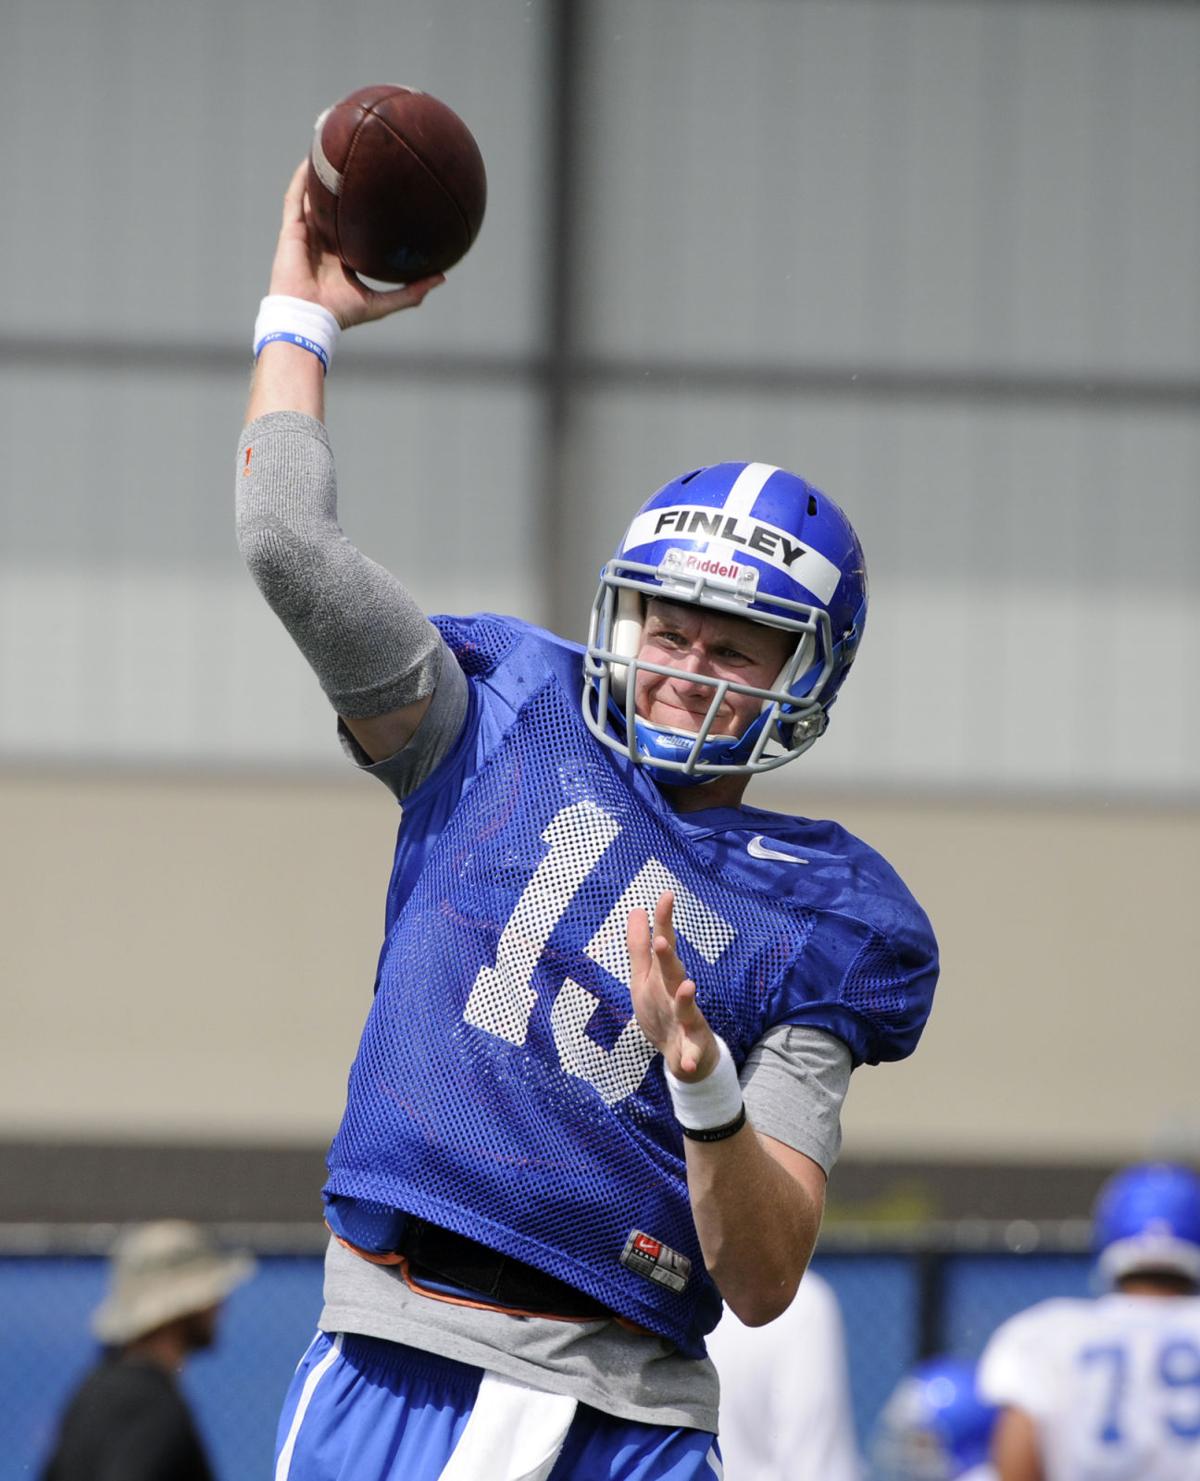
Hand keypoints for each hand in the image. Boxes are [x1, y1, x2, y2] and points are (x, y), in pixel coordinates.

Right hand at [266, 159, 443, 328]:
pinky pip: (295, 198)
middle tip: (360, 156)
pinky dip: (302, 178)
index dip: (366, 207)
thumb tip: (442, 277)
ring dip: (321, 171)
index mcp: (342, 255)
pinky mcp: (291, 230)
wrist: (310, 318)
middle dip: (343, 182)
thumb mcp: (383, 301)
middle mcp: (324, 241)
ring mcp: (306, 234)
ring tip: (332, 144)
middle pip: (335, 205)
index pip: (355, 226)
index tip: (383, 188)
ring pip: (313, 195)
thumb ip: (411, 291)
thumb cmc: (342, 314)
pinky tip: (312, 157)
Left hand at [627, 891, 719, 1081]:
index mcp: (664, 978)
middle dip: (668, 958)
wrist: (687, 1058)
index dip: (663, 921)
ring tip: (687, 987)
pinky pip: (689, 1055)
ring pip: (687, 1009)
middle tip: (661, 940)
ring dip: (686, 999)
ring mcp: (687, 1022)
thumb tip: (637, 909)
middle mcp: (678, 995)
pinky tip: (683, 1063)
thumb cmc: (665, 1010)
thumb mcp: (646, 978)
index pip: (664, 945)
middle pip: (673, 974)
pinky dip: (688, 1058)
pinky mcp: (691, 1048)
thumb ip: (640, 946)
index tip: (666, 895)